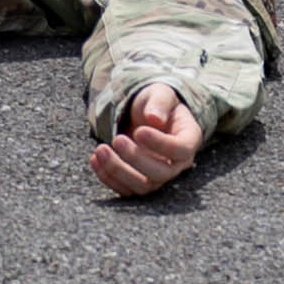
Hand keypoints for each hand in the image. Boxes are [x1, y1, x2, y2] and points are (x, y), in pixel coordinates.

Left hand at [89, 85, 206, 197]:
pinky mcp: (139, 183)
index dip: (160, 145)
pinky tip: (95, 159)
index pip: (181, 150)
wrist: (145, 116)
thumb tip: (154, 118)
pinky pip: (125, 190)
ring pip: (142, 186)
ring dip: (117, 170)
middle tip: (117, 139)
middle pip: (161, 173)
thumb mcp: (160, 93)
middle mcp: (177, 164)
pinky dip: (107, 177)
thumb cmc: (156, 104)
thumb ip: (159, 102)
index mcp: (189, 139)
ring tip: (100, 150)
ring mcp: (159, 177)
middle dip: (135, 158)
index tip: (139, 131)